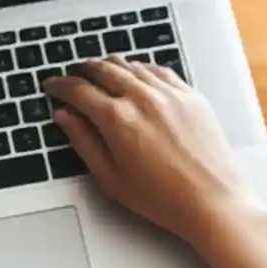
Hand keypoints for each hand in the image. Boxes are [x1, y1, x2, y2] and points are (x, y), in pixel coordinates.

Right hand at [42, 56, 262, 250]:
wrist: (213, 202)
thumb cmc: (163, 198)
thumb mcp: (110, 177)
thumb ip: (83, 141)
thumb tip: (64, 116)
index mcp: (118, 118)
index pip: (78, 90)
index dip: (60, 85)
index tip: (52, 86)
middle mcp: (142, 98)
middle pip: (103, 69)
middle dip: (82, 70)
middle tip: (73, 75)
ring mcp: (169, 93)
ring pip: (130, 64)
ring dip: (109, 65)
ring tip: (99, 71)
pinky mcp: (190, 95)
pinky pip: (158, 69)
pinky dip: (140, 68)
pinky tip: (135, 75)